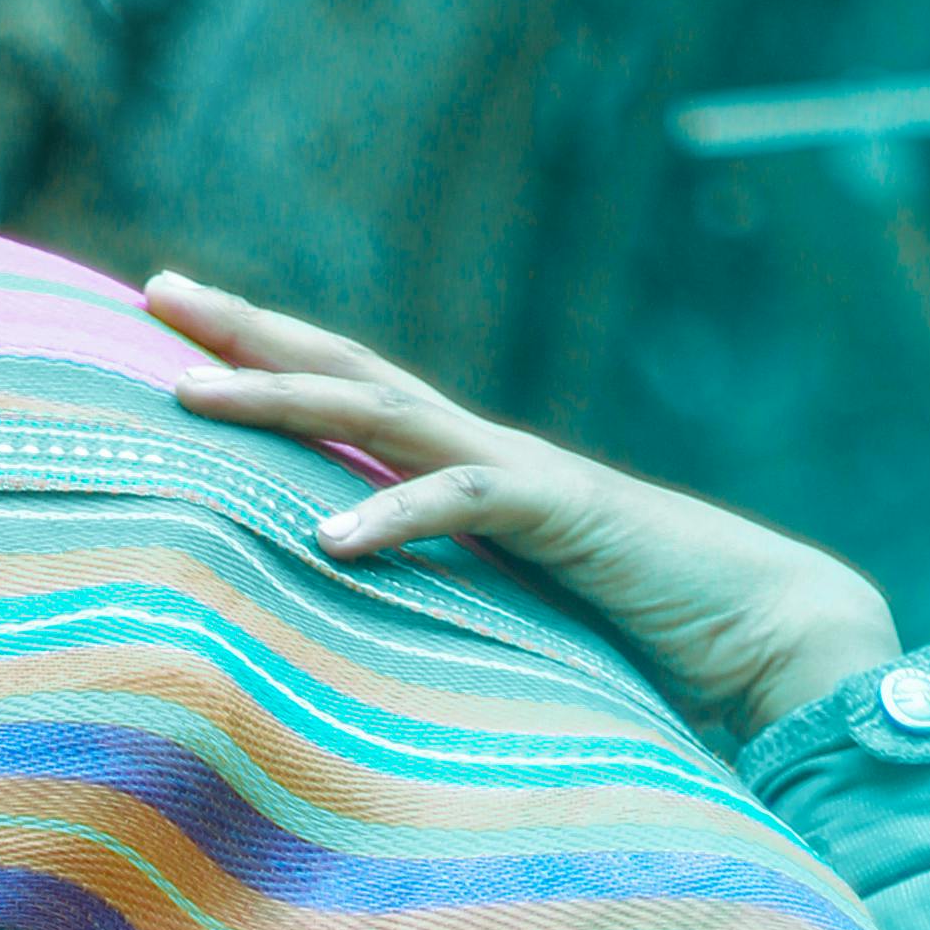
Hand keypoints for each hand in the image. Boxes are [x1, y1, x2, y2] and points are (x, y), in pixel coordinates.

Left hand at [147, 272, 901, 741]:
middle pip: (348, 369)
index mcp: (471, 470)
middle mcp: (486, 452)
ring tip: (192, 397)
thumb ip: (450, 603)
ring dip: (284, 400)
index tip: (179, 326)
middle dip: (249, 332)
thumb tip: (371, 638)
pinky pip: (465, 505)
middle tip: (155, 292)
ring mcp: (525, 475)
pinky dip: (394, 516)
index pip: (352, 393)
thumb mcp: (517, 617)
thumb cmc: (653, 636)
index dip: (269, 355)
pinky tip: (327, 536)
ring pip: (384, 413)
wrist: (774, 632)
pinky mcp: (566, 518)